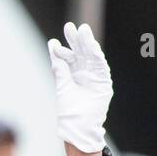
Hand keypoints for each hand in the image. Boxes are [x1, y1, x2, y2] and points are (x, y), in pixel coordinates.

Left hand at [47, 22, 112, 153]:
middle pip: (80, 53)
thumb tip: (54, 52)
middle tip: (69, 26)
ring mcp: (94, 78)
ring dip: (87, 43)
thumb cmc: (69, 113)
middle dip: (75, 40)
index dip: (61, 50)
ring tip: (82, 30)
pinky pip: (100, 65)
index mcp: (73, 76)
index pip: (68, 59)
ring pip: (91, 57)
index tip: (53, 43)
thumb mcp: (62, 88)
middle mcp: (84, 75)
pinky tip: (91, 45)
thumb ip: (60, 70)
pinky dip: (96, 55)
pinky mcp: (103, 83)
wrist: (78, 128)